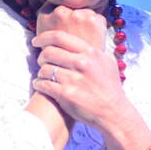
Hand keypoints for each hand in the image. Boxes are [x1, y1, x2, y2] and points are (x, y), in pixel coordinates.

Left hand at [31, 4, 123, 130]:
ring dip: (40, 73)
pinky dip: (39, 85)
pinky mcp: (66, 94)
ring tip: (43, 76)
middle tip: (41, 62)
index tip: (36, 41)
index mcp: (90, 52)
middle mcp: (82, 63)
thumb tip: (82, 37)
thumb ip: (93, 50)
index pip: (60, 37)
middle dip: (41, 57)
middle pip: (49, 52)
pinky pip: (44, 84)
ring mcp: (74, 79)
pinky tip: (41, 86)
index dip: (44, 37)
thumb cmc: (110, 88)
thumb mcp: (108, 62)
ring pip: (44, 69)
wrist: (114, 113)